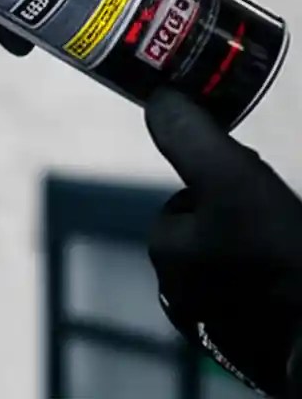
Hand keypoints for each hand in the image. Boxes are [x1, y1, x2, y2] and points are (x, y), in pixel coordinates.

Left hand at [146, 87, 301, 397]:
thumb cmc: (278, 253)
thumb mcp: (233, 178)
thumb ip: (190, 137)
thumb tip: (158, 98)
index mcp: (166, 253)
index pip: (187, 201)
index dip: (224, 186)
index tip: (257, 188)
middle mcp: (176, 293)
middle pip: (209, 235)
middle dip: (240, 224)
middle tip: (279, 225)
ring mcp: (210, 325)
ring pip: (231, 268)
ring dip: (256, 258)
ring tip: (288, 255)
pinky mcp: (246, 348)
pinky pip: (254, 304)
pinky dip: (271, 291)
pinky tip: (290, 284)